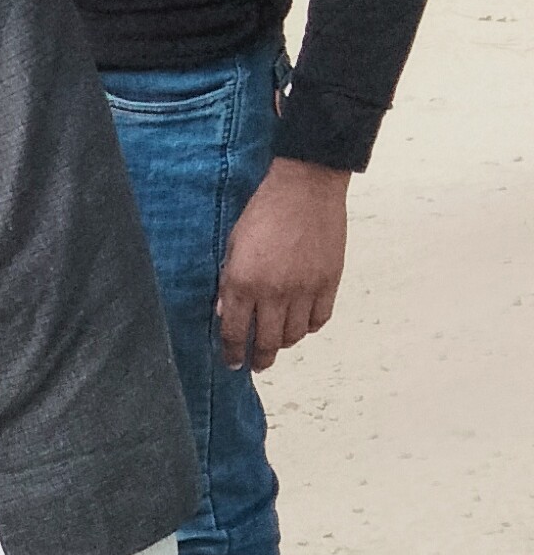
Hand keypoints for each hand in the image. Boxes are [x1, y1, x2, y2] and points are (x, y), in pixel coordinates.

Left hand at [216, 155, 348, 371]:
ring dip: (283, 343)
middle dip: (260, 358)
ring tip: (276, 343)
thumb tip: (225, 313)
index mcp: (244, 282)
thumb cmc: (262, 212)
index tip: (232, 362)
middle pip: (268, 342)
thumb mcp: (232, 245)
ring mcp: (305, 290)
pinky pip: (319, 319)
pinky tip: (301, 324)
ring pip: (295, 335)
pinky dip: (309, 326)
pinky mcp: (329, 283)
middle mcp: (275, 292)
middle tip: (256, 364)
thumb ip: (229, 282)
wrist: (305, 190)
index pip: (236, 331)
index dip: (233, 352)